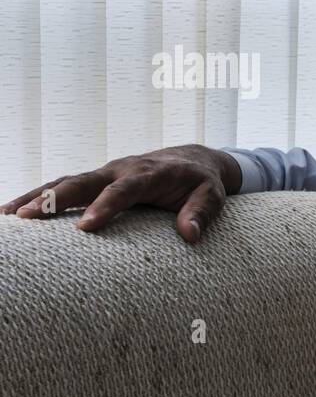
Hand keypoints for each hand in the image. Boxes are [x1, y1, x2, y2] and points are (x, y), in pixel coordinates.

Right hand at [1, 144, 240, 242]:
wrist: (194, 161)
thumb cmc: (203, 182)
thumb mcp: (214, 195)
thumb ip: (202, 212)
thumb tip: (189, 234)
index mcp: (150, 173)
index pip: (125, 189)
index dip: (105, 206)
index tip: (85, 226)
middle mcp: (122, 168)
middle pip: (83, 181)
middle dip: (54, 198)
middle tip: (26, 217)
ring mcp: (106, 172)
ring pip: (66, 181)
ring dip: (36, 196)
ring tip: (7, 215)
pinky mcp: (97, 180)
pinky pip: (65, 186)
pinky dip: (39, 196)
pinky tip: (14, 211)